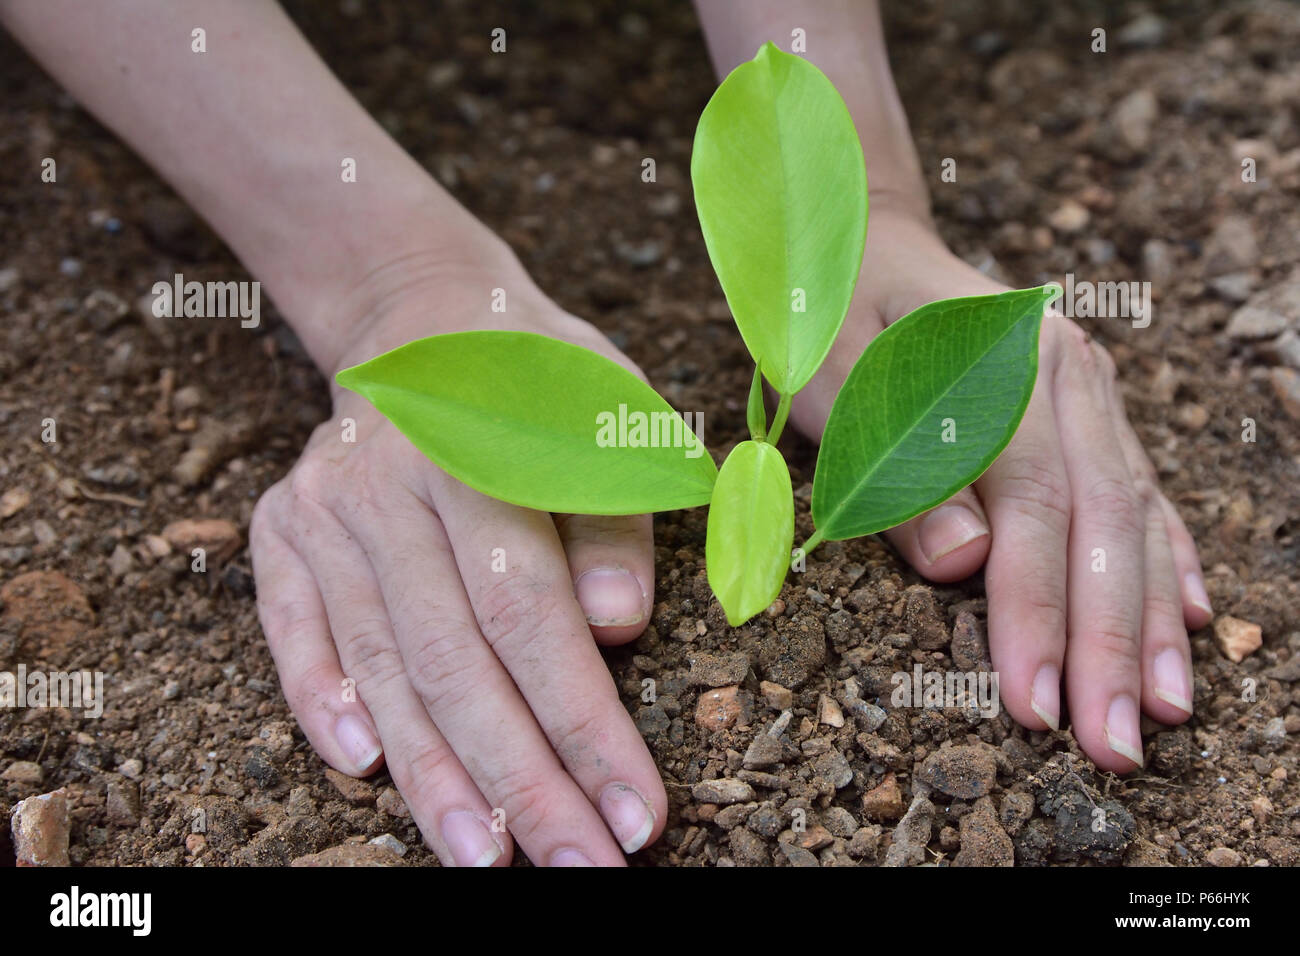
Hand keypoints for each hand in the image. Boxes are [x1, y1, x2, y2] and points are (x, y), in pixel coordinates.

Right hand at [249, 241, 666, 864]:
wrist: (423, 317)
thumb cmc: (538, 375)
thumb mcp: (606, 407)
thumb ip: (614, 510)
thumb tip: (617, 622)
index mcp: (479, 447)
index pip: (533, 612)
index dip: (584, 721)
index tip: (633, 810)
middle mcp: (385, 482)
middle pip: (455, 659)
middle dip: (521, 779)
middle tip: (578, 866)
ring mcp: (323, 508)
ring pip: (381, 663)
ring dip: (432, 774)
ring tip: (485, 861)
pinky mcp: (281, 529)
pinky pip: (292, 628)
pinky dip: (320, 700)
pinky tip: (361, 773)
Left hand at [790, 207, 1212, 771]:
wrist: (863, 245)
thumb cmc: (832, 319)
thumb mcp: (834, 387)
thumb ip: (897, 469)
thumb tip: (967, 567)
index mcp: (1006, 363)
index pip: (1034, 509)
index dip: (1038, 612)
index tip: (1036, 703)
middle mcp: (1068, 374)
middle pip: (1102, 523)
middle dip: (1110, 641)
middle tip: (1115, 742)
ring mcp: (1091, 389)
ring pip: (1136, 514)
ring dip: (1154, 617)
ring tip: (1169, 706)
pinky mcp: (1091, 410)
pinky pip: (1142, 490)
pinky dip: (1168, 557)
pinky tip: (1192, 617)